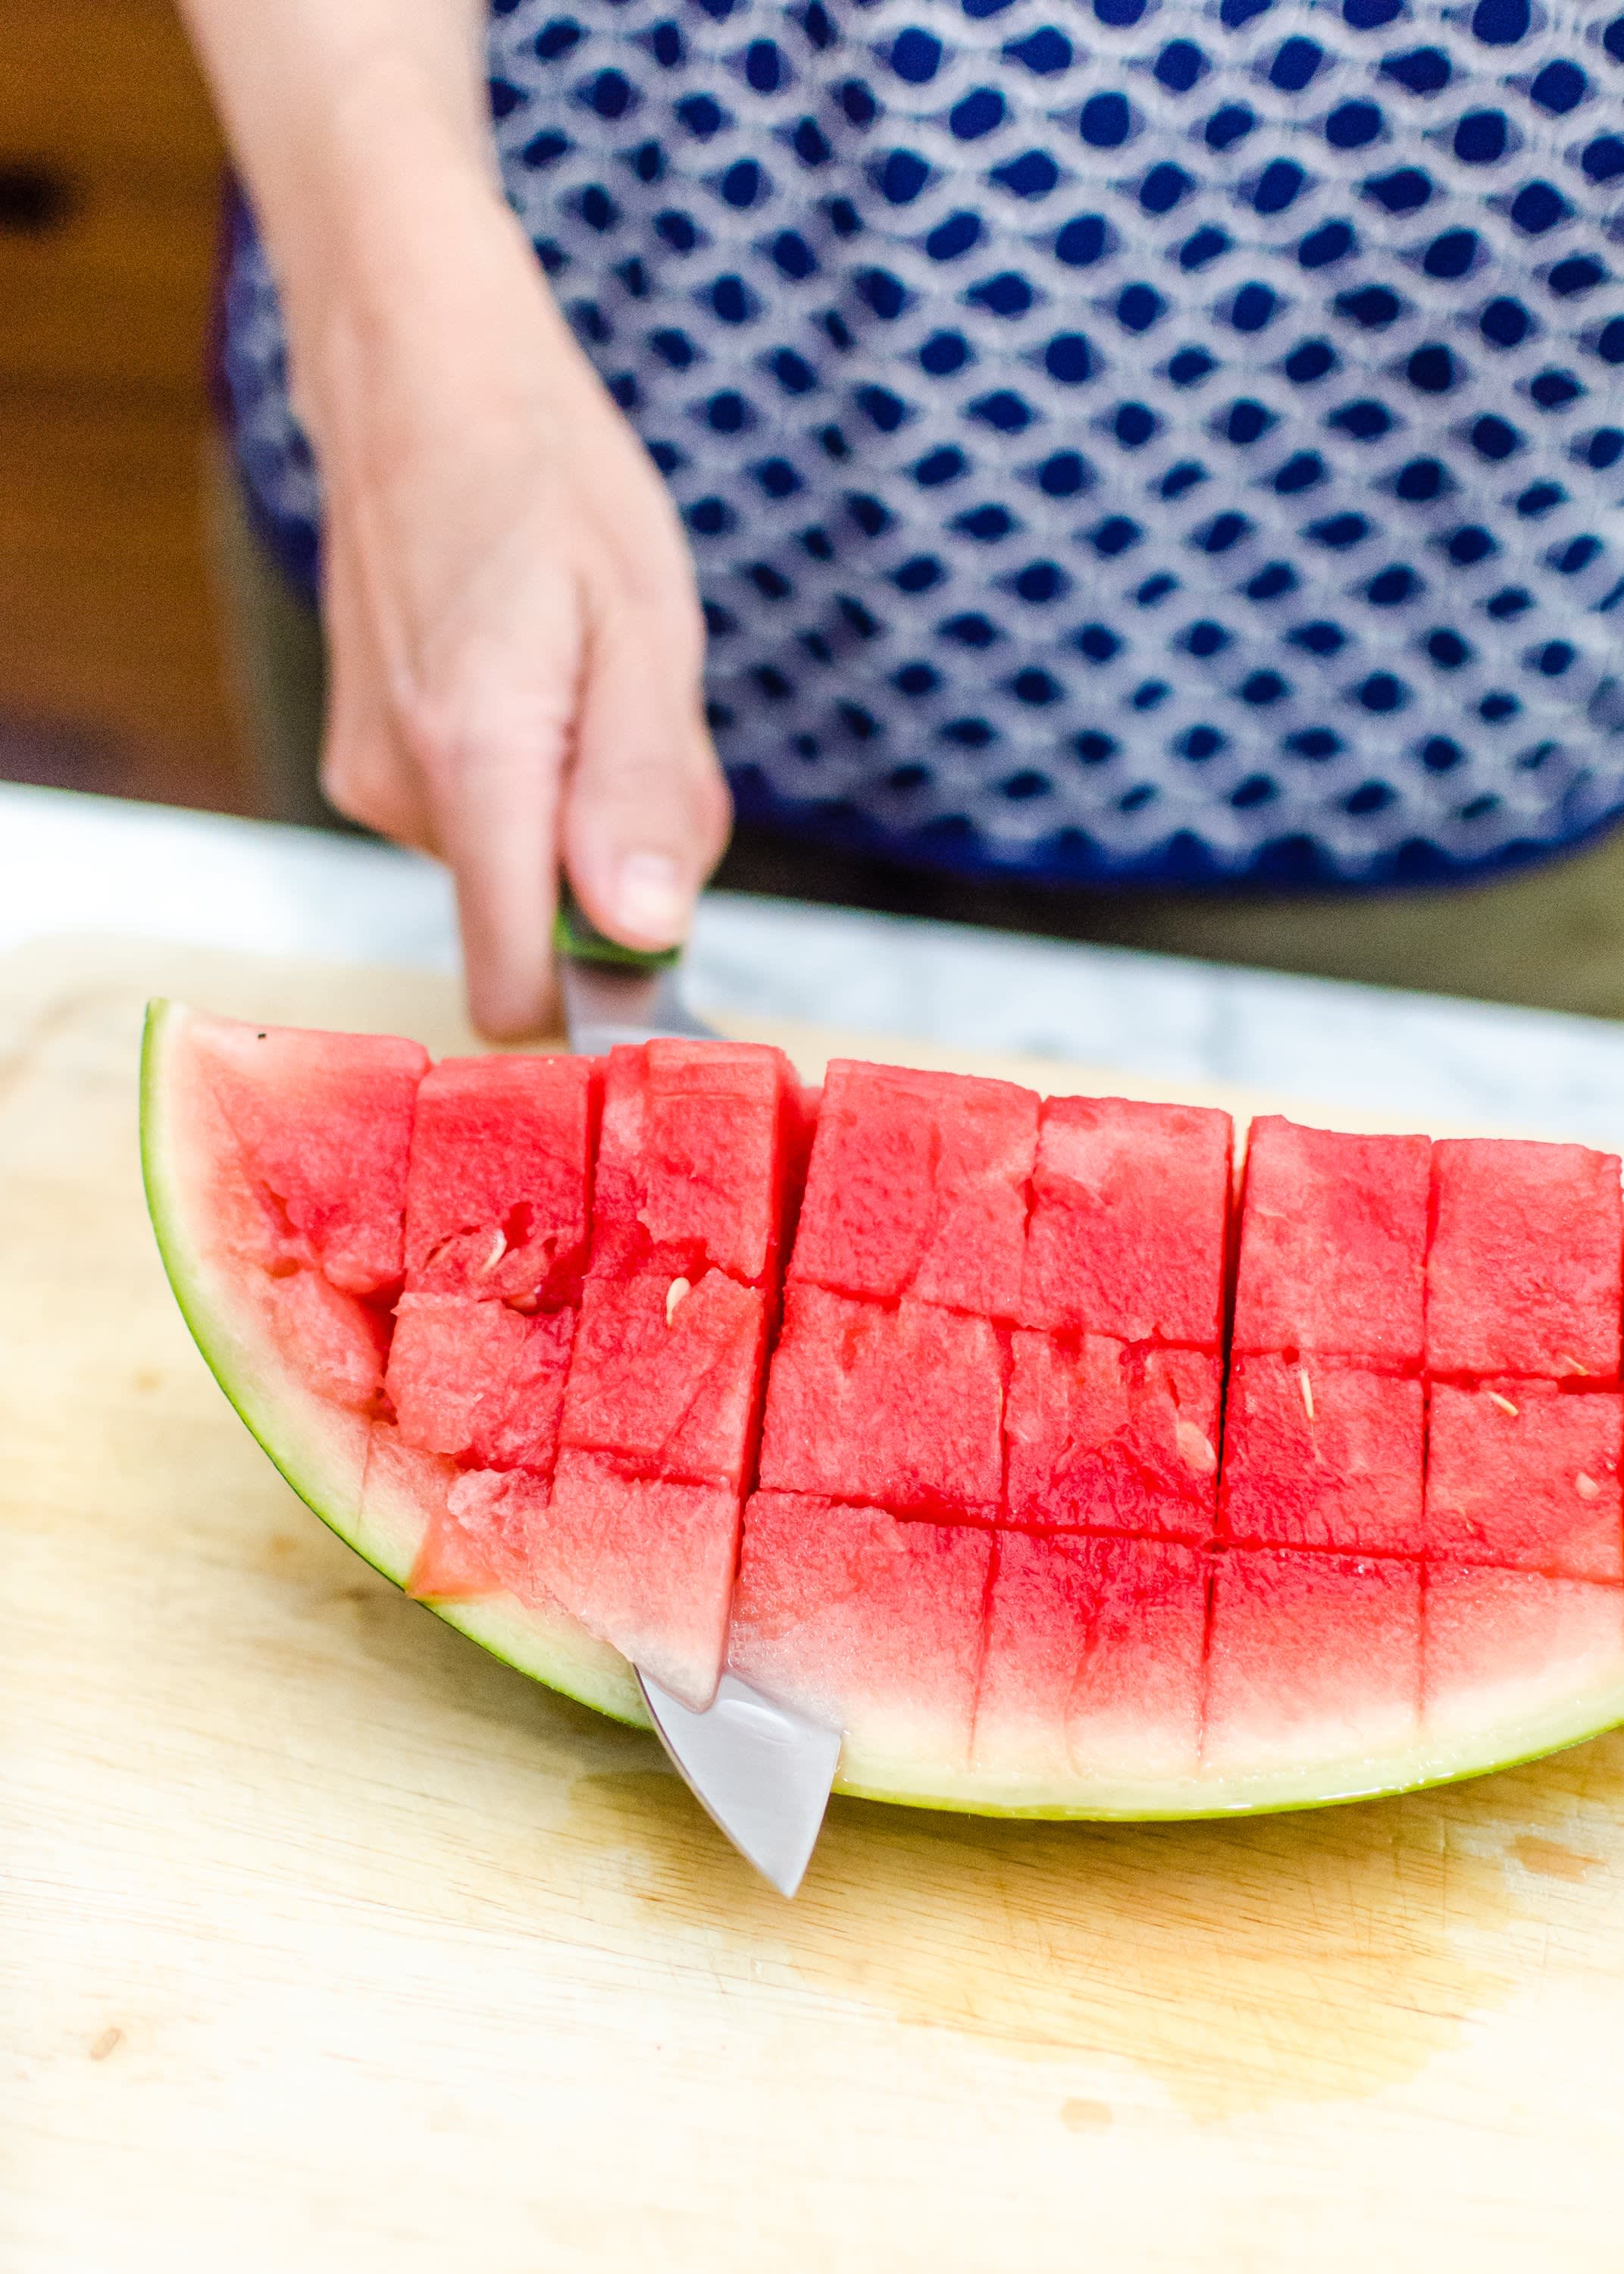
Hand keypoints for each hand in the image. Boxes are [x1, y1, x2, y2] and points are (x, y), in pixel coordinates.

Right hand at [292, 174, 730, 1038]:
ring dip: (580, 819)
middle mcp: (398, 795)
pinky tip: (545, 679)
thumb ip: (645, 792)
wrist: (418, 377)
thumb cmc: (547, 479)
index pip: (516, 992)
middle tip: (644, 736)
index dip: (602, 997)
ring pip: (513, 874)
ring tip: (592, 683)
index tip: (665, 933)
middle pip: (533, 934)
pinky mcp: (370, 760)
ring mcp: (372, 780)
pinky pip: (482, 823)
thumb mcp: (645, 627)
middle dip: (614, 880)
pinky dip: (537, 783)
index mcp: (473, 767)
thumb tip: (646, 938)